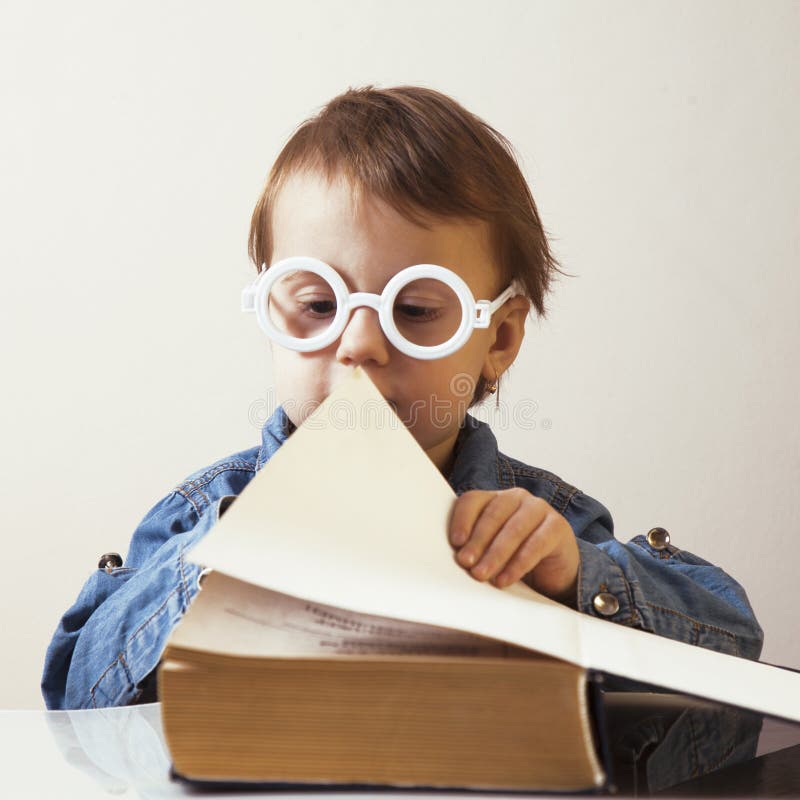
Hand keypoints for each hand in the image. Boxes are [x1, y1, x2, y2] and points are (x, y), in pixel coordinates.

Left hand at [449, 488, 578, 602]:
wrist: (554, 569)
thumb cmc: (514, 555)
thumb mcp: (491, 548)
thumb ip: (474, 547)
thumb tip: (456, 559)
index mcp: (494, 498)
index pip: (473, 500)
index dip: (462, 519)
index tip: (455, 542)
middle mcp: (516, 497)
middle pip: (493, 515)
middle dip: (477, 541)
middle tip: (466, 563)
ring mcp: (539, 508)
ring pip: (514, 529)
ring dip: (495, 554)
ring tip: (481, 574)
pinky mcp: (557, 526)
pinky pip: (536, 544)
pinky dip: (518, 564)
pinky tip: (505, 579)